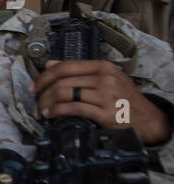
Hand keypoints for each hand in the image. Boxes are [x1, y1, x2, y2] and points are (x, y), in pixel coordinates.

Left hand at [32, 59, 171, 144]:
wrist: (147, 119)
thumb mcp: (106, 78)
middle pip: (61, 81)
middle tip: (35, 102)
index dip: (44, 76)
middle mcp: (104, 78)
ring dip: (47, 104)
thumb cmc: (123, 99)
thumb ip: (79, 71)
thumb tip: (50, 64)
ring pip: (64, 94)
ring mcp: (105, 95)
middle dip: (42, 93)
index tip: (34, 86)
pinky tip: (51, 115)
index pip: (65, 66)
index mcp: (102, 67)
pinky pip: (73, 109)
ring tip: (41, 111)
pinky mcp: (104, 112)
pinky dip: (56, 112)